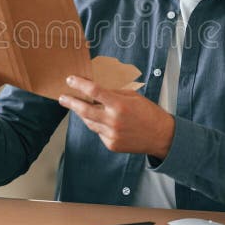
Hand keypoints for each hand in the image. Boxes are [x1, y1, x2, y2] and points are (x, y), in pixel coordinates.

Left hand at [58, 75, 174, 158]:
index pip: (94, 91)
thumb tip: (95, 89)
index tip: (71, 80)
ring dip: (83, 114)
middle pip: (84, 110)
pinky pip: (98, 132)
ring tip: (79, 107)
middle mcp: (113, 121)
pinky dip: (97, 125)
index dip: (79, 84)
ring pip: (89, 122)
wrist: (161, 136)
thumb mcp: (133, 96)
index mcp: (120, 105)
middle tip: (63, 98)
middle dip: (71, 102)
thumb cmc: (149, 113)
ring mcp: (111, 135)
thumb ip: (113, 93)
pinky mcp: (111, 144)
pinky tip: (102, 121)